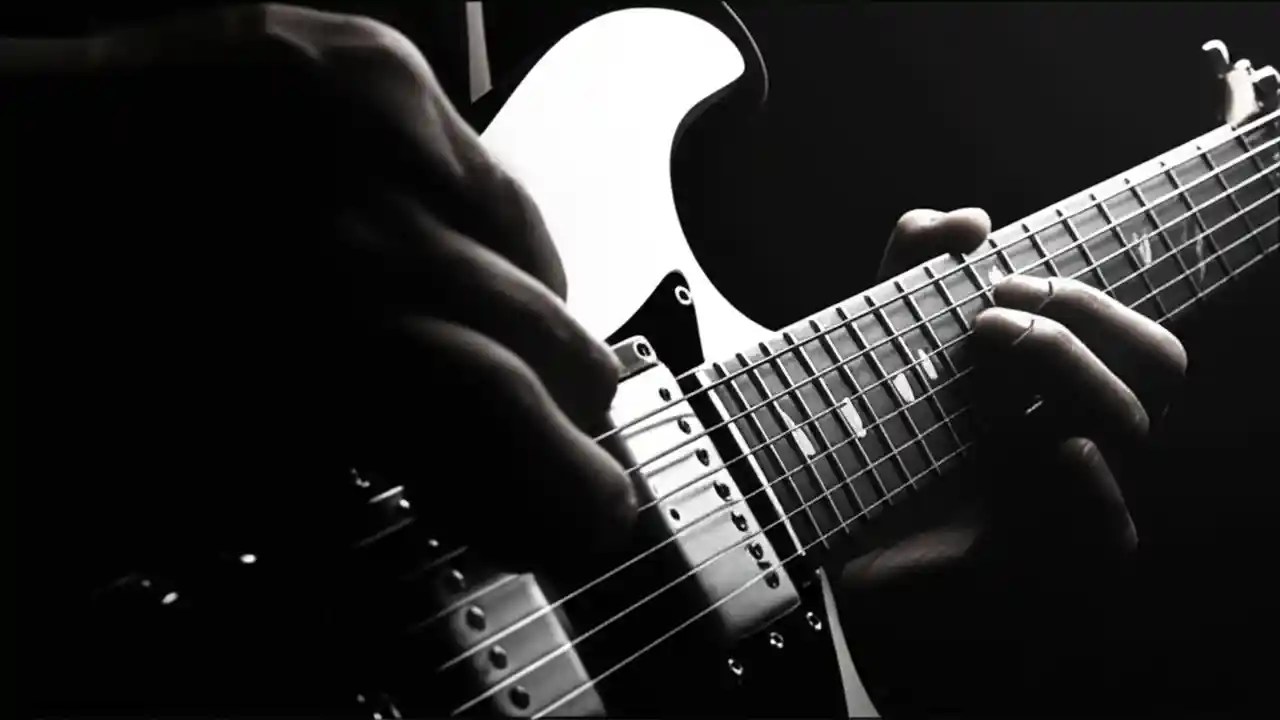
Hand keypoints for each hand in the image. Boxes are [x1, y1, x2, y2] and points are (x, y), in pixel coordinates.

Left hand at [15, 4, 634, 572]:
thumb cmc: (55, 337)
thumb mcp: (203, 477)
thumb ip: (380, 488)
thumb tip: (482, 503)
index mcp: (335, 344)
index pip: (542, 443)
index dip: (574, 503)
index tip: (578, 523)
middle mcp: (381, 215)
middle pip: (571, 350)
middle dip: (546, 420)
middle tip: (490, 445)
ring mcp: (383, 116)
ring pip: (542, 261)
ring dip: (502, 324)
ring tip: (416, 337)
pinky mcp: (371, 60)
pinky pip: (486, 180)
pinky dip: (460, 241)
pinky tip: (391, 255)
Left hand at [837, 209, 1186, 712]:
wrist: (807, 509)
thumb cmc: (858, 425)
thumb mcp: (874, 334)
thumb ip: (910, 266)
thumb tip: (969, 221)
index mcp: (1046, 383)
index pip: (1126, 334)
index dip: (1083, 296)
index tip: (996, 274)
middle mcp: (1064, 431)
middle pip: (1153, 368)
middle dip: (1086, 320)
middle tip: (994, 310)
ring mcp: (1053, 492)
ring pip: (1131, 429)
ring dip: (1074, 368)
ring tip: (985, 341)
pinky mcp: (1026, 551)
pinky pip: (1108, 534)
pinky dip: (1094, 489)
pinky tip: (1060, 450)